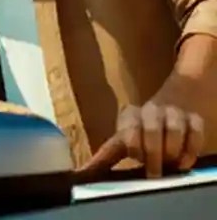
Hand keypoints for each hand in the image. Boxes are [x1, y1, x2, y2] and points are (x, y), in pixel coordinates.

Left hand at [76, 101, 204, 180]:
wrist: (173, 103)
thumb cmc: (142, 130)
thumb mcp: (123, 141)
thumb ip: (105, 157)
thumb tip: (81, 172)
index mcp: (129, 117)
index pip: (129, 132)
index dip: (135, 148)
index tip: (137, 159)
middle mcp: (151, 111)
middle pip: (153, 131)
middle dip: (154, 155)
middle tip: (155, 172)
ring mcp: (173, 112)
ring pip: (175, 131)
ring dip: (173, 152)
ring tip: (169, 164)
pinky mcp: (194, 118)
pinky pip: (195, 134)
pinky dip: (190, 151)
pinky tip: (183, 162)